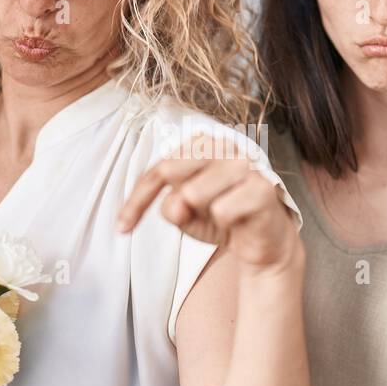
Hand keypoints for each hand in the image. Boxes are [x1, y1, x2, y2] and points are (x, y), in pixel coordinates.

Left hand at [115, 132, 300, 275]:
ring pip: (194, 192)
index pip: (158, 168)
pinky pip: (221, 210)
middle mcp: (225, 146)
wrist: (263, 241)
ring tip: (221, 215)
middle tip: (185, 219)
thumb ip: (171, 207)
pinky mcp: (263, 188)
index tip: (122, 228)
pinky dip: (223, 223)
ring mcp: (246, 164)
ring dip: (201, 213)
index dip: (136, 200)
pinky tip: (238, 220)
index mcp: (203, 145)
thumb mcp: (185, 215)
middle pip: (172, 170)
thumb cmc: (223, 218)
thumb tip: (174, 205)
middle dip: (172, 204)